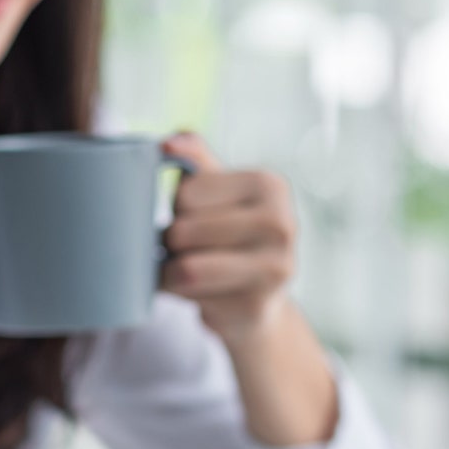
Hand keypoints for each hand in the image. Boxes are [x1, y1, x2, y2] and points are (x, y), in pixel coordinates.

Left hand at [160, 131, 296, 345]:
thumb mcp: (218, 195)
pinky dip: (184, 297)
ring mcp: (274, 268)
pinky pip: (192, 299)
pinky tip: (203, 295)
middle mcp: (280, 223)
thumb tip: (168, 142)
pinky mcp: (256, 306)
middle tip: (187, 252)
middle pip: (183, 231)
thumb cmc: (230, 240)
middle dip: (171, 246)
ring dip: (170, 273)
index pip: (185, 194)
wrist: (259, 303)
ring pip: (185, 268)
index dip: (177, 211)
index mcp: (269, 186)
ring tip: (184, 272)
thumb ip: (194, 162)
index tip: (196, 220)